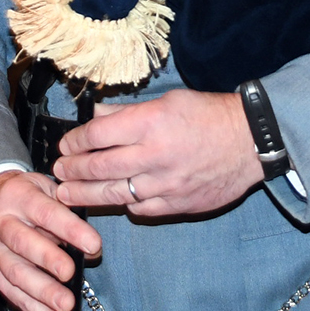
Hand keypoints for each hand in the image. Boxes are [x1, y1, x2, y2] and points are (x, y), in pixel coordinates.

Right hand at [0, 170, 100, 310]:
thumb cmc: (25, 196)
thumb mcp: (47, 190)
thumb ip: (70, 213)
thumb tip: (92, 249)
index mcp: (19, 198)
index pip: (46, 213)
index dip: (70, 229)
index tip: (93, 245)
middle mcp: (1, 224)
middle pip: (23, 244)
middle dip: (48, 261)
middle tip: (71, 274)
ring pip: (17, 275)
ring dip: (43, 294)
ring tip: (67, 307)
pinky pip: (15, 297)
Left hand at [52, 90, 261, 218]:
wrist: (252, 141)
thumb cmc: (210, 115)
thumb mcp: (168, 101)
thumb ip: (129, 112)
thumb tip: (97, 116)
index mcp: (151, 124)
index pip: (97, 135)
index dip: (75, 141)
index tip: (65, 145)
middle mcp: (155, 156)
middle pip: (99, 168)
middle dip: (71, 171)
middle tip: (58, 172)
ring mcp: (166, 184)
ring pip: (114, 195)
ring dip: (85, 195)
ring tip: (67, 194)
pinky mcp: (178, 204)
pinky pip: (141, 209)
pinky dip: (123, 205)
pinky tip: (112, 201)